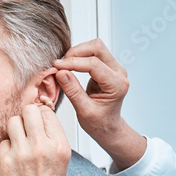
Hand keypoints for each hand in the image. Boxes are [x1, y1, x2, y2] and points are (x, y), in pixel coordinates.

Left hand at [0, 103, 70, 175]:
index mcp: (59, 145)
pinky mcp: (5, 160)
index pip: (47, 112)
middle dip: (27, 116)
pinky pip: (3, 141)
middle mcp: (41, 146)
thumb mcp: (62, 159)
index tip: (38, 122)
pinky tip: (14, 158)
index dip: (41, 115)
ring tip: (20, 141)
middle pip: (29, 110)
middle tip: (27, 127)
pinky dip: (8, 147)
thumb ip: (52, 135)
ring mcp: (21, 153)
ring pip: (13, 121)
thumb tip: (40, 113)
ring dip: (15, 128)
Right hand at [54, 39, 145, 171]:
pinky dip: (79, 57)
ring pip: (95, 48)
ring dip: (77, 53)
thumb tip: (61, 72)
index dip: (73, 63)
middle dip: (76, 52)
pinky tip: (69, 66)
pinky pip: (93, 54)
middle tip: (60, 64)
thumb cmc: (100, 124)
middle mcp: (119, 73)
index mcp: (116, 85)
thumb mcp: (84, 111)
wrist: (108, 128)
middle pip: (97, 48)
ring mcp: (114, 69)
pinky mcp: (107, 68)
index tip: (57, 66)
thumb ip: (73, 91)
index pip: (94, 64)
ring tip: (64, 65)